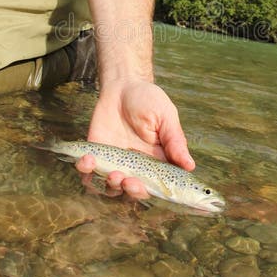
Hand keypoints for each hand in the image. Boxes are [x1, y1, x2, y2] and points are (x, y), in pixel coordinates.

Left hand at [76, 79, 194, 200]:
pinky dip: (86, 171)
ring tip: (111, 174)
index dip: (154, 191)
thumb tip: (190, 165)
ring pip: (111, 188)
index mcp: (157, 161)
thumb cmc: (148, 100)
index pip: (158, 184)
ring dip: (110, 186)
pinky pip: (88, 172)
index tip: (150, 188)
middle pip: (134, 191)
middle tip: (128, 180)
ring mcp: (114, 162)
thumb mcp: (166, 117)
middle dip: (131, 191)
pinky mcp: (96, 155)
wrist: (122, 85)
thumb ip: (175, 141)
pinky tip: (87, 160)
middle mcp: (136, 167)